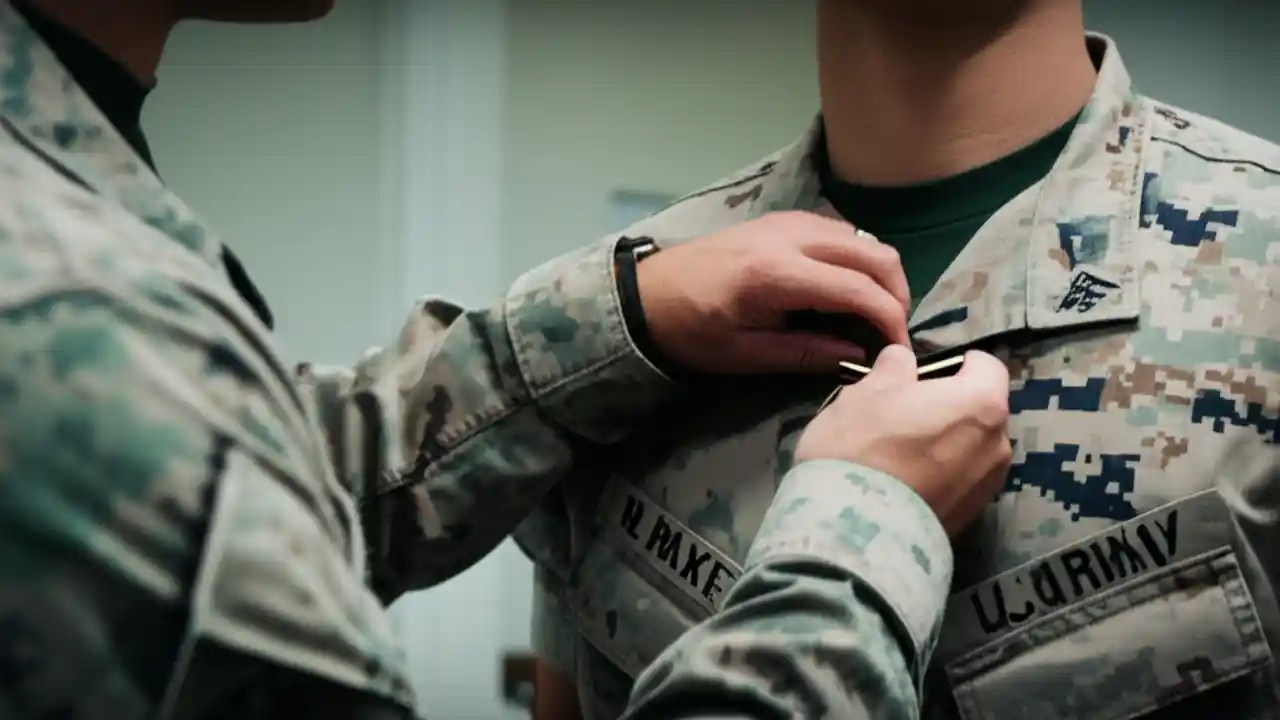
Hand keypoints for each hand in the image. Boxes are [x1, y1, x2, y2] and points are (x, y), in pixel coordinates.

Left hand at [635, 211, 909, 373]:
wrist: (648, 294)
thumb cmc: (692, 330)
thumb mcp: (747, 355)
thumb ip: (808, 354)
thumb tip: (860, 356)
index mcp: (777, 274)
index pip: (859, 289)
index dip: (890, 320)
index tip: (899, 350)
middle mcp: (791, 237)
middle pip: (874, 255)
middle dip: (896, 294)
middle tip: (891, 331)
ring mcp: (789, 221)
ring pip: (862, 239)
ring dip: (879, 274)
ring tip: (871, 314)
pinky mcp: (784, 218)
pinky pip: (840, 232)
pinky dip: (857, 259)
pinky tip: (845, 289)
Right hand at [795, 345, 1011, 536]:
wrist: (855, 531)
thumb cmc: (863, 445)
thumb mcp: (867, 391)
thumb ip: (894, 368)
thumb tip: (903, 360)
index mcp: (982, 402)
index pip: (987, 366)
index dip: (957, 363)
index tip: (926, 374)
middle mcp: (999, 443)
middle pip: (981, 411)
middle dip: (952, 407)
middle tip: (906, 415)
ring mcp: (988, 485)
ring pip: (972, 448)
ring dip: (948, 443)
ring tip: (904, 454)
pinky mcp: (972, 518)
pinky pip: (961, 481)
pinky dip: (942, 475)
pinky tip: (907, 483)